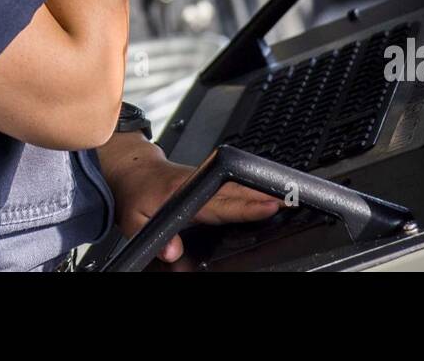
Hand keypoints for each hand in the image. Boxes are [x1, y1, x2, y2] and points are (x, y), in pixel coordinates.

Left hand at [103, 148, 282, 263]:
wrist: (131, 170)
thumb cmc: (135, 194)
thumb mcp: (133, 221)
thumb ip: (156, 239)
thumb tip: (174, 252)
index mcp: (183, 194)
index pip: (220, 203)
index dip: (246, 207)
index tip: (268, 206)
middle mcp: (197, 182)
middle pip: (237, 190)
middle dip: (265, 195)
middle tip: (292, 198)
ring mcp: (204, 178)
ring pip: (238, 185)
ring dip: (262, 189)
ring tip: (288, 196)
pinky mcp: (207, 179)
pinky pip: (233, 184)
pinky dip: (252, 188)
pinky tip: (266, 194)